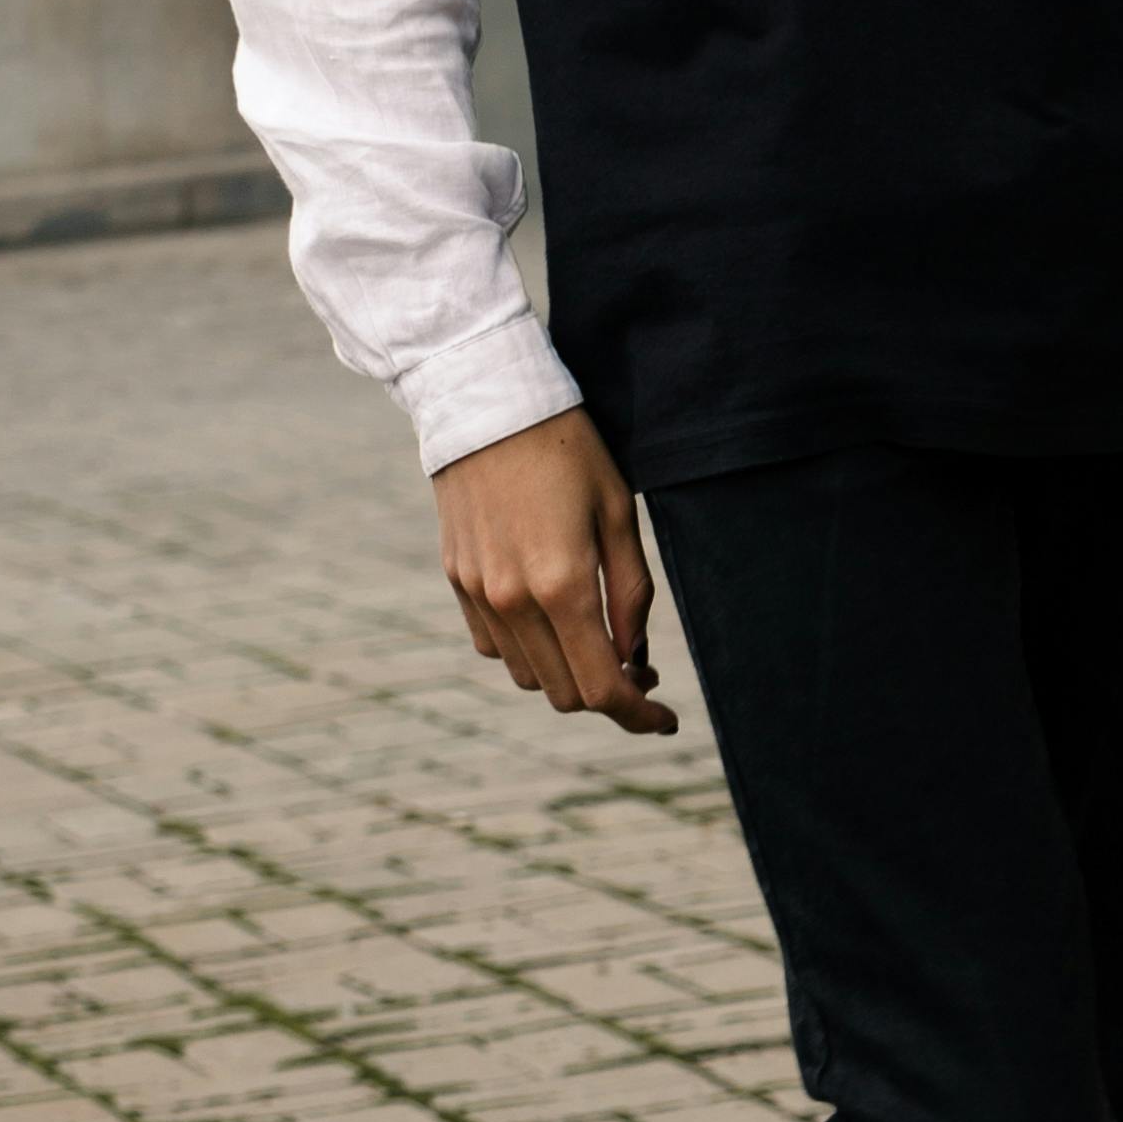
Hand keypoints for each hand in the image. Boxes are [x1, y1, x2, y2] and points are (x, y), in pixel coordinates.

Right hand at [430, 407, 676, 732]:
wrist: (488, 401)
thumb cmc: (568, 449)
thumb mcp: (617, 511)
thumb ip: (631, 592)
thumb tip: (633, 657)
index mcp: (562, 585)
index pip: (603, 687)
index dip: (639, 714)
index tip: (665, 720)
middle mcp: (514, 601)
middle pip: (565, 693)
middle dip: (608, 693)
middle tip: (639, 667)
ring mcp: (479, 594)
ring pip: (528, 676)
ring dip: (566, 673)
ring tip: (595, 638)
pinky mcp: (457, 580)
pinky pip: (494, 646)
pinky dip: (527, 650)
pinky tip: (549, 617)